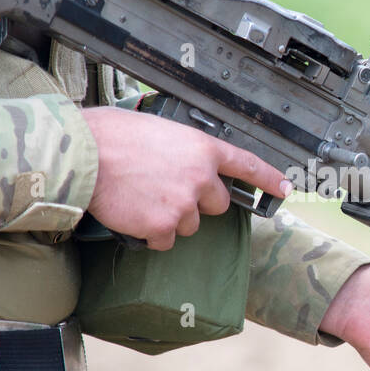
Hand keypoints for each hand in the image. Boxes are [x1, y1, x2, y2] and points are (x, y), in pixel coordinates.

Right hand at [81, 106, 291, 249]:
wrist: (84, 156)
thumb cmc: (112, 136)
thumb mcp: (160, 129)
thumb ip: (182, 149)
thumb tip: (182, 162)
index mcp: (202, 149)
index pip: (247, 165)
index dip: (269, 179)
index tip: (284, 188)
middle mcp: (200, 178)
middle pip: (217, 204)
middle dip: (197, 202)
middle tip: (166, 190)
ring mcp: (183, 206)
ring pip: (189, 225)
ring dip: (170, 218)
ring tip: (142, 197)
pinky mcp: (163, 228)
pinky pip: (164, 241)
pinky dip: (150, 234)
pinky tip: (134, 214)